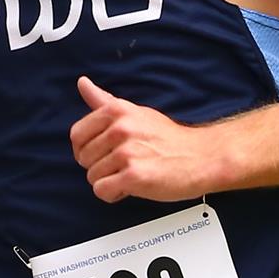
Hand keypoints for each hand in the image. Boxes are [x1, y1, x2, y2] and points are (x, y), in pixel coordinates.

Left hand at [69, 78, 216, 202]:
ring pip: (93, 177)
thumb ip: (104, 100)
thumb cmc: (169, 138)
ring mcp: (127, 152)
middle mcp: (120, 129)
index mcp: (117, 111)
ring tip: (132, 174)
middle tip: (124, 164)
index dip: (86, 149)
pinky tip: (131, 187)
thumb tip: (82, 83)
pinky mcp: (134, 176)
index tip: (103, 153)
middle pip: (83, 158)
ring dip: (110, 181)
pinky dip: (114, 194)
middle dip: (100, 166)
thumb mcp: (136, 112)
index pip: (77, 134)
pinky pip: (103, 191)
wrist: (202, 157)